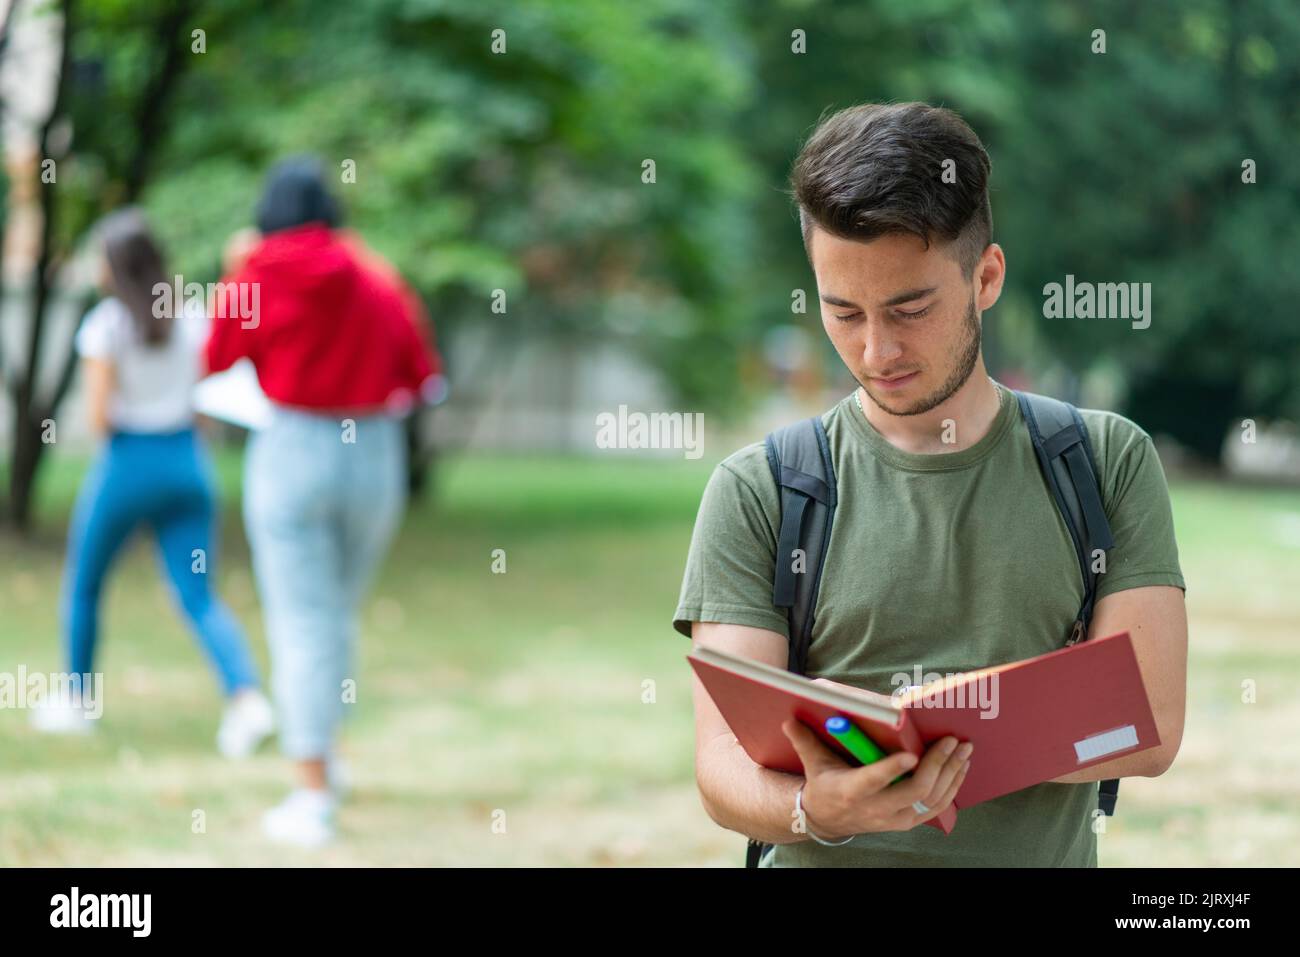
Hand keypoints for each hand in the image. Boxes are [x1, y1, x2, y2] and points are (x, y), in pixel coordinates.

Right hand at [781, 719, 972, 838]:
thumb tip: (788, 719)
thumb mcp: (812, 762)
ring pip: (932, 801)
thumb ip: (804, 740)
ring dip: (952, 774)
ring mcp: (895, 819)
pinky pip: (937, 807)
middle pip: (915, 792)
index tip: (911, 754)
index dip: (892, 769)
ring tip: (965, 750)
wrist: (828, 819)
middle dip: (939, 766)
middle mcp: (876, 809)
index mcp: (852, 791)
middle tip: (954, 741)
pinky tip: (961, 767)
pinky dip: (953, 787)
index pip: (874, 781)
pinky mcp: (907, 821)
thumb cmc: (824, 782)